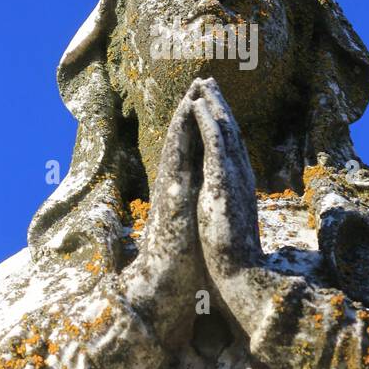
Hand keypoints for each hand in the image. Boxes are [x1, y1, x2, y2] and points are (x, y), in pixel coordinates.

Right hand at [122, 84, 205, 348]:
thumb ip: (184, 216)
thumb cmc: (178, 264)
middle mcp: (173, 185)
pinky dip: (182, 131)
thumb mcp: (186, 233)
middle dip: (190, 112)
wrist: (165, 285)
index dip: (193, 128)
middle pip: (182, 141)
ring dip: (185, 114)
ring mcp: (171, 186)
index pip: (188, 154)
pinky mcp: (173, 191)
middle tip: (200, 82)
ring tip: (194, 88)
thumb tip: (188, 210)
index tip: (202, 104)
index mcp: (180, 193)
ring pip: (177, 142)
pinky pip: (178, 153)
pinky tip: (188, 112)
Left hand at [190, 78, 264, 315]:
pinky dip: (206, 120)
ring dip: (212, 103)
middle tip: (208, 80)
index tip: (212, 103)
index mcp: (239, 184)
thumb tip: (223, 204)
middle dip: (218, 103)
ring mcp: (234, 176)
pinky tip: (196, 105)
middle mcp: (240, 174)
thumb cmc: (232, 258)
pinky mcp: (224, 182)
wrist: (241, 275)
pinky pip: (214, 142)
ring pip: (223, 130)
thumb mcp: (227, 224)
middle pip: (229, 130)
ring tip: (201, 82)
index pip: (230, 145)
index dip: (222, 121)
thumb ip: (226, 207)